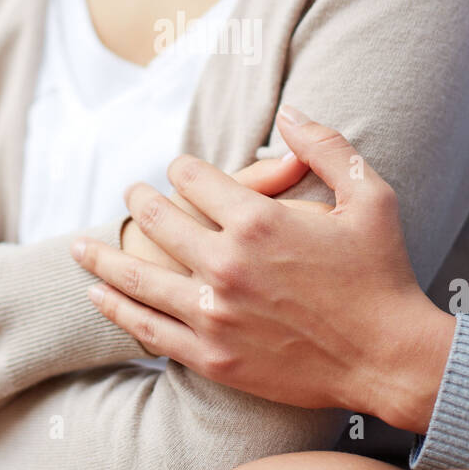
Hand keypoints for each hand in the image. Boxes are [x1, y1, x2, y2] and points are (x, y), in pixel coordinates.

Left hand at [74, 107, 456, 434]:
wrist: (389, 357)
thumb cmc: (383, 274)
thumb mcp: (369, 196)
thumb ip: (326, 147)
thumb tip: (290, 111)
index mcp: (258, 221)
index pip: (194, 179)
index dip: (182, 168)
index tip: (178, 169)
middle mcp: (226, 265)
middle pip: (159, 221)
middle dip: (140, 201)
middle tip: (131, 193)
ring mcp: (214, 314)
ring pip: (137, 278)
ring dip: (103, 257)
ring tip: (80, 245)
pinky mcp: (213, 357)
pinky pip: (149, 330)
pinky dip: (118, 310)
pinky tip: (98, 296)